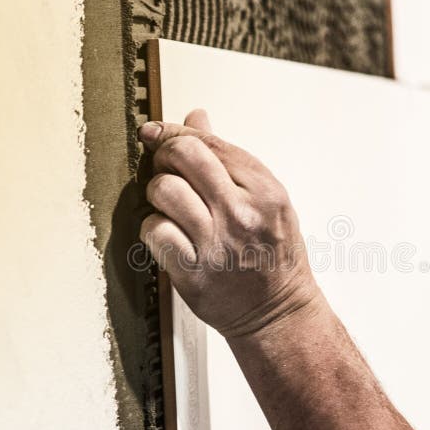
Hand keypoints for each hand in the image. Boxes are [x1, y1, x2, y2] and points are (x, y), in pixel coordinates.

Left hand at [138, 109, 321, 337]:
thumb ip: (230, 159)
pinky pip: (155, 231)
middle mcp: (241, 214)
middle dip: (164, 154)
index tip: (156, 132)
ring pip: (164, 190)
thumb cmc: (273, 254)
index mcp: (265, 191)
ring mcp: (216, 245)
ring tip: (169, 203)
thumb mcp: (266, 200)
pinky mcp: (193, 272)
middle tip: (164, 165)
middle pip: (184, 156)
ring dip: (158, 192)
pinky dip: (153, 228)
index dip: (175, 131)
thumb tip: (196, 116)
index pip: (210, 143)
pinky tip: (167, 232)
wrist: (277, 313)